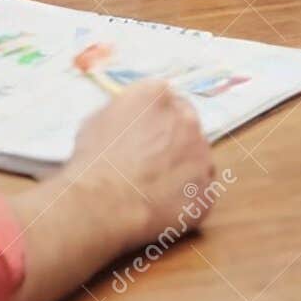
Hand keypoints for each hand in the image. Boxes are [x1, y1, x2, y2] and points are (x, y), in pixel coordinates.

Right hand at [67, 80, 217, 250]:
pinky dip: (186, 197)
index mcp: (157, 94)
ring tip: (155, 186)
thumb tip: (130, 119)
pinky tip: (163, 205)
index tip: (146, 130)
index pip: (165, 97)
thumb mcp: (97, 120)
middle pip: (186, 123)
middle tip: (151, 158)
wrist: (103, 204)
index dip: (154, 116)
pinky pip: (200, 191)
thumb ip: (123, 112)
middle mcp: (187, 119)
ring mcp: (202, 155)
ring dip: (182, 166)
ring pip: (197, 157)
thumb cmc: (94, 161)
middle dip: (172, 137)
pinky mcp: (206, 190)